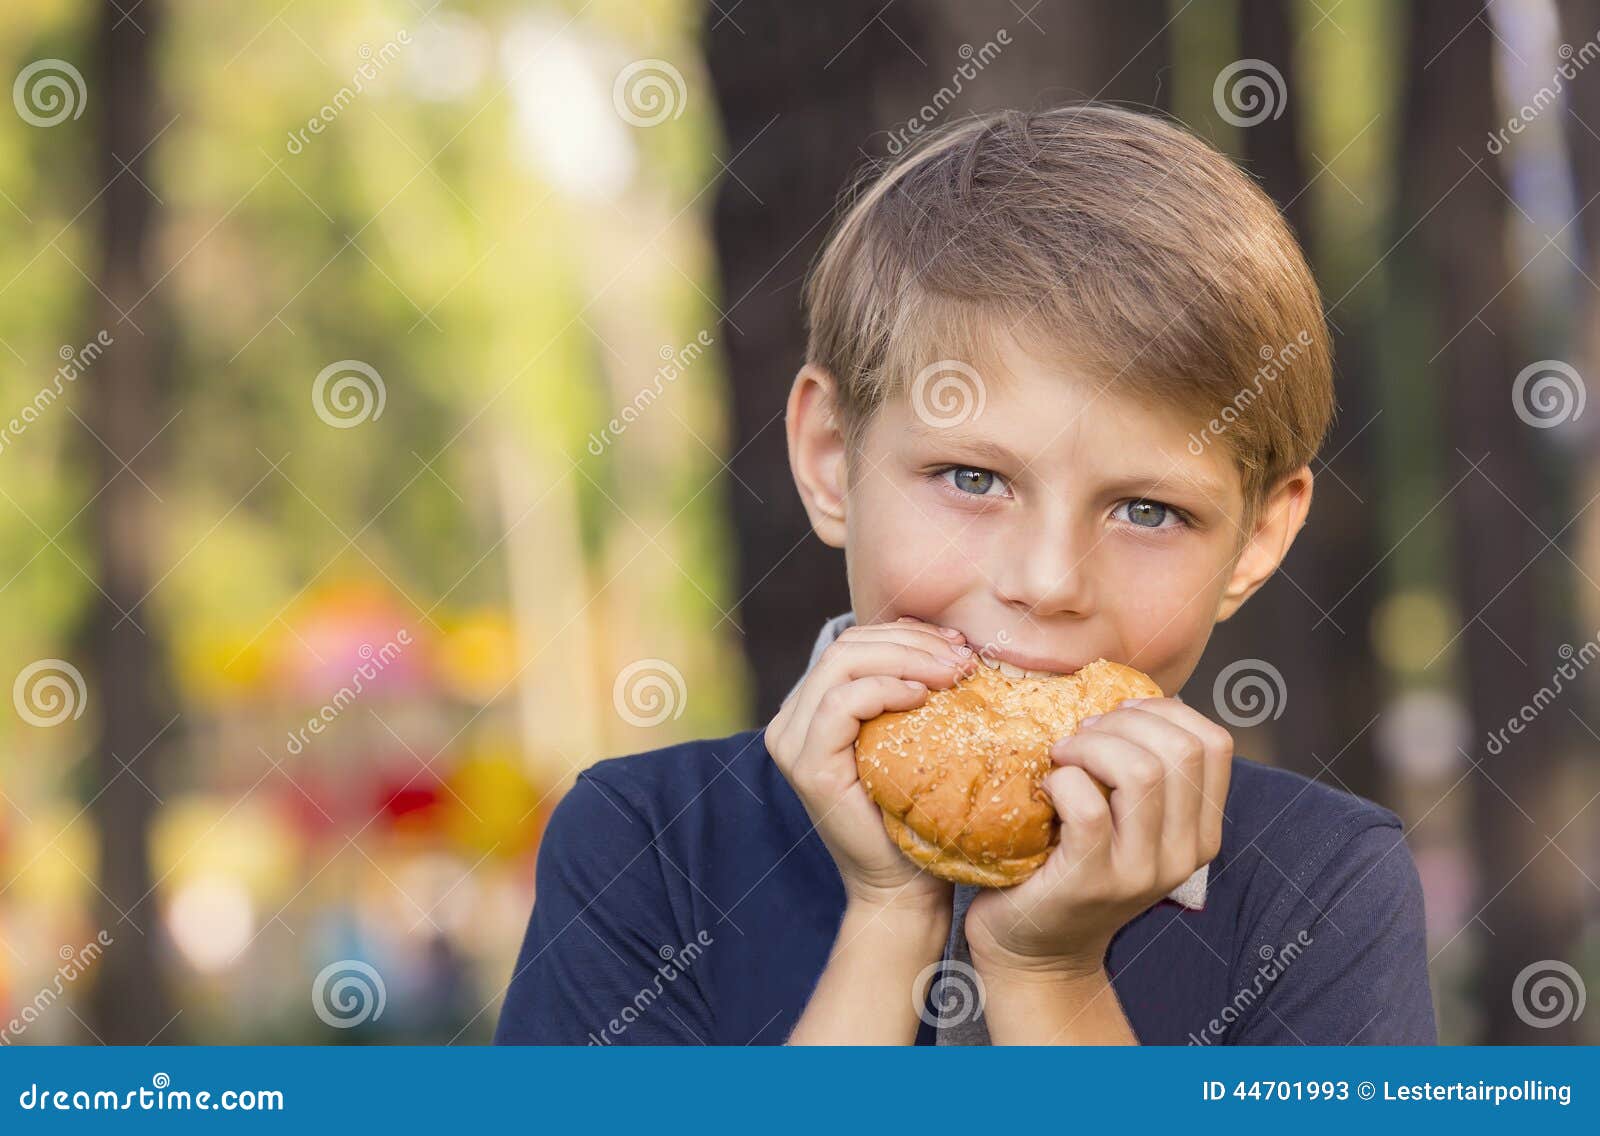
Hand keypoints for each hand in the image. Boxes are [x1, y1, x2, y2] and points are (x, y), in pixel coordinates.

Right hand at [765, 616, 977, 913]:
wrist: (905, 887)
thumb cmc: (917, 813)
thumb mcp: (911, 738)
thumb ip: (908, 690)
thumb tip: (951, 643)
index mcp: (810, 708)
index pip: (855, 644)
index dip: (907, 633)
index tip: (960, 646)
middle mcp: (791, 722)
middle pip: (847, 646)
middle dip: (912, 642)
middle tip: (964, 658)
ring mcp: (792, 743)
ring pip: (843, 663)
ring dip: (907, 658)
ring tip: (954, 672)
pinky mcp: (807, 766)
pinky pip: (841, 704)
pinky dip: (885, 689)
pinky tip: (922, 696)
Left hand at [965, 696, 1231, 979]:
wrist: (1034, 948)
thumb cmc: (1073, 864)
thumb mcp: (1129, 821)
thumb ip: (1146, 771)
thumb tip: (1131, 699)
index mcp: (1203, 832)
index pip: (1215, 743)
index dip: (1165, 711)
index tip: (1118, 717)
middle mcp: (1185, 854)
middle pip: (1178, 750)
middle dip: (1121, 724)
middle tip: (1080, 736)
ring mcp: (1141, 871)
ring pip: (1139, 771)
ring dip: (1090, 746)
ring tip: (1062, 756)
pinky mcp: (1091, 880)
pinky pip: (1087, 803)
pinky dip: (1062, 778)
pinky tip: (1046, 787)